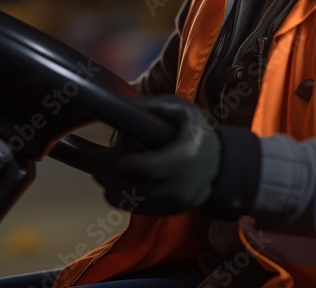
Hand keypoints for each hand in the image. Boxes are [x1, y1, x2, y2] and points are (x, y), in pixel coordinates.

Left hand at [86, 94, 221, 215]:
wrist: (223, 168)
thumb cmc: (202, 136)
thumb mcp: (185, 112)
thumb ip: (156, 105)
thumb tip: (125, 104)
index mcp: (179, 159)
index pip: (137, 167)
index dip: (110, 162)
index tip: (94, 153)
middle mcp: (173, 186)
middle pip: (126, 186)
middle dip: (103, 173)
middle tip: (92, 159)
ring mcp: (168, 203)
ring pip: (126, 201)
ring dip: (107, 185)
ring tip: (101, 169)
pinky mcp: (164, 212)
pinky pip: (133, 209)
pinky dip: (118, 197)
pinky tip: (113, 183)